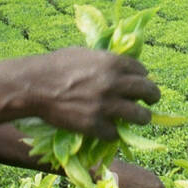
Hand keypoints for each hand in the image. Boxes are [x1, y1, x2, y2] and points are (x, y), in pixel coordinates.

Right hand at [28, 48, 160, 140]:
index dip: (142, 76)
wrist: (35, 86)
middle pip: (148, 91)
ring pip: (140, 116)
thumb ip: (105, 60)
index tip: (141, 80)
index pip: (142, 70)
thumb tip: (118, 65)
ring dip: (142, 118)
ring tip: (140, 118)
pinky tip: (109, 129)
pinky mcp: (95, 125)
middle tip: (151, 100)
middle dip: (152, 96)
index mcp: (113, 63)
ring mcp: (106, 106)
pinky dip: (113, 132)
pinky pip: (116, 133)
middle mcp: (114, 83)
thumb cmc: (55, 65)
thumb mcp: (84, 54)